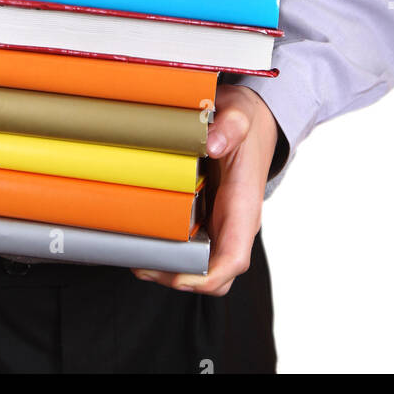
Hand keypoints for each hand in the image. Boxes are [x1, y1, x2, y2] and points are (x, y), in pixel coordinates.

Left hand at [131, 85, 279, 293]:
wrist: (256, 121)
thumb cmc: (248, 122)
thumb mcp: (240, 115)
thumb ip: (230, 127)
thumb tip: (213, 143)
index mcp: (244, 205)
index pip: (234, 256)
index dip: (207, 275)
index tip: (178, 277)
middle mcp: (235, 222)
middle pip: (215, 272)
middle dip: (180, 277)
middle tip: (143, 265)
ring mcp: (221, 222)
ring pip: (202, 264)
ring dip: (171, 268)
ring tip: (137, 258)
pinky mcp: (208, 216)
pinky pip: (193, 246)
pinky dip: (170, 251)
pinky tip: (144, 242)